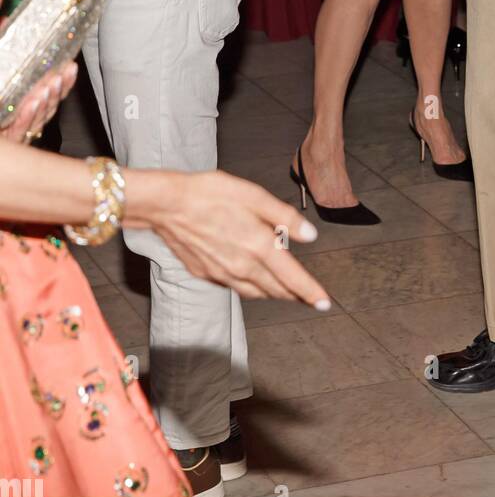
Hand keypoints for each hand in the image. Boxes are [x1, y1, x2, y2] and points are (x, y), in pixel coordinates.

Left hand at [2, 60, 77, 145]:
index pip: (53, 94)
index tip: (71, 65)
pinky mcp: (13, 139)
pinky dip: (28, 116)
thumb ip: (27, 82)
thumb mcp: (14, 92)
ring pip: (40, 118)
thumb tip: (19, 48)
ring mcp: (22, 133)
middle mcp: (31, 123)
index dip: (65, 81)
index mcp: (32, 111)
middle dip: (59, 89)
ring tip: (49, 86)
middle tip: (63, 73)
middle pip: (50, 106)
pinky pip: (21, 129)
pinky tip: (33, 104)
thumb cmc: (3, 113)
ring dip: (46, 100)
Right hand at [147, 169, 331, 304]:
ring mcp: (222, 274)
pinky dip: (250, 286)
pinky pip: (235, 287)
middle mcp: (242, 266)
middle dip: (295, 295)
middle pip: (276, 290)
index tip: (324, 303)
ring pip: (256, 293)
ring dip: (274, 294)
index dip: (311, 292)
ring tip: (286, 293)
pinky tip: (252, 278)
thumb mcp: (253, 195)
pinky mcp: (206, 274)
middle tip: (309, 298)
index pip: (292, 277)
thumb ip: (284, 217)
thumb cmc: (210, 194)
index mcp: (258, 246)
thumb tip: (310, 235)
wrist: (167, 206)